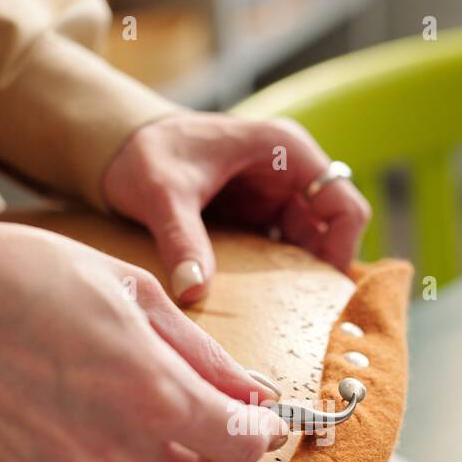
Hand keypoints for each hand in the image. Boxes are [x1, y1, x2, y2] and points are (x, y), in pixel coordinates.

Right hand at [0, 217, 287, 461]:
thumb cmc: (26, 280)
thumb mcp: (132, 292)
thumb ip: (202, 354)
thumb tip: (256, 393)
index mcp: (153, 396)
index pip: (242, 445)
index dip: (258, 429)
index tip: (256, 413)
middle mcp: (118, 451)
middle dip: (200, 430)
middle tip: (165, 378)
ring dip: (147, 441)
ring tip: (100, 383)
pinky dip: (93, 453)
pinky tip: (60, 407)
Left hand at [102, 112, 370, 304]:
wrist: (118, 146)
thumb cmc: (143, 151)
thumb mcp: (162, 194)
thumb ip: (180, 240)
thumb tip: (193, 293)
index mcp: (285, 150)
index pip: (343, 203)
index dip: (343, 248)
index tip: (320, 291)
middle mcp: (289, 171)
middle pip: (332, 230)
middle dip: (320, 270)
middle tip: (304, 316)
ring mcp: (275, 195)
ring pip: (310, 244)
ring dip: (299, 277)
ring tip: (285, 316)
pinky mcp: (257, 216)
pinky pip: (283, 251)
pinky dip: (278, 276)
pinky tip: (261, 305)